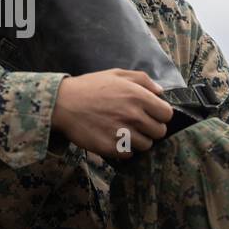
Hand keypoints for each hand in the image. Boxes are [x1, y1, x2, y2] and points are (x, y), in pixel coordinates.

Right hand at [51, 69, 174, 159]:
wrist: (62, 104)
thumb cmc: (90, 87)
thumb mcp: (116, 74)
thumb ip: (142, 80)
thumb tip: (160, 92)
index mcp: (138, 96)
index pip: (167, 114)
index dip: (160, 115)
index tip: (151, 115)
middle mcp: (133, 115)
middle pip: (159, 132)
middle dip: (151, 129)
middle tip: (137, 125)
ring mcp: (122, 132)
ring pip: (146, 145)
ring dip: (138, 140)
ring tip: (124, 131)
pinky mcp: (110, 147)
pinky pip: (129, 154)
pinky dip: (124, 149)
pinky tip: (114, 139)